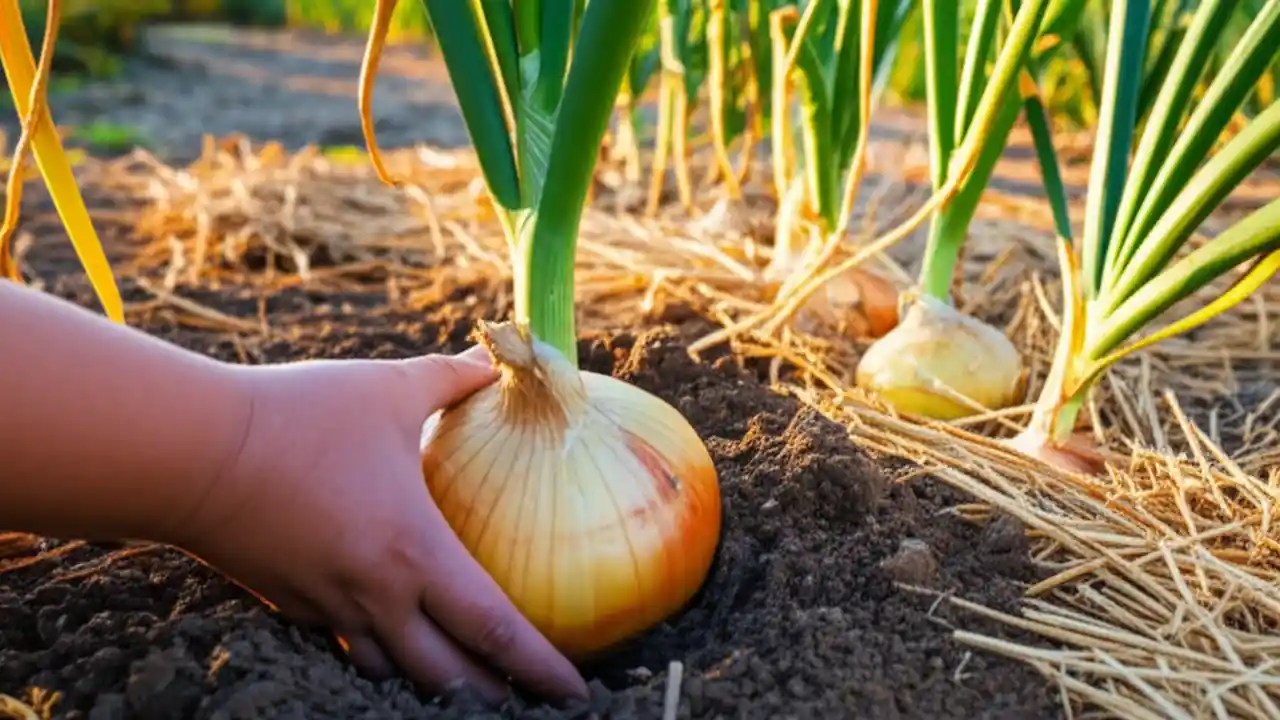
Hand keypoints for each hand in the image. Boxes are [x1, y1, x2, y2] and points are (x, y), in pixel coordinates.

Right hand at [170, 347, 587, 704]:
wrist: (192, 454)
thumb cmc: (298, 416)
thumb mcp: (388, 388)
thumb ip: (452, 377)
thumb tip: (497, 357)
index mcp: (414, 551)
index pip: (495, 630)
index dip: (542, 668)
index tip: (578, 694)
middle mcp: (377, 596)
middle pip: (449, 676)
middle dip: (495, 695)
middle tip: (529, 702)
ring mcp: (329, 607)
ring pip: (395, 673)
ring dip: (436, 685)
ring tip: (467, 686)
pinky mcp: (292, 603)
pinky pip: (348, 645)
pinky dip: (381, 657)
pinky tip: (392, 645)